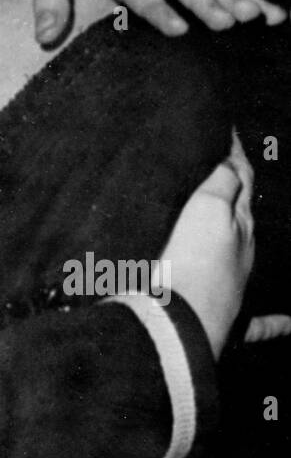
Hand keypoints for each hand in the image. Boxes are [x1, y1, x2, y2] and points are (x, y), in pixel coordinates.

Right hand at [160, 133, 254, 358]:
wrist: (178, 324)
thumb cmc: (191, 262)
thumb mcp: (207, 207)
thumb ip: (223, 181)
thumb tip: (235, 159)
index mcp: (241, 226)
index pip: (242, 181)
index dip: (234, 156)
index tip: (227, 133)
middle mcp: (244, 256)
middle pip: (244, 216)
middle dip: (237, 193)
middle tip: (227, 170)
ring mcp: (237, 288)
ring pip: (247, 256)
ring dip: (244, 238)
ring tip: (240, 224)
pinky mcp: (228, 320)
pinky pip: (262, 324)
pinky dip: (278, 322)